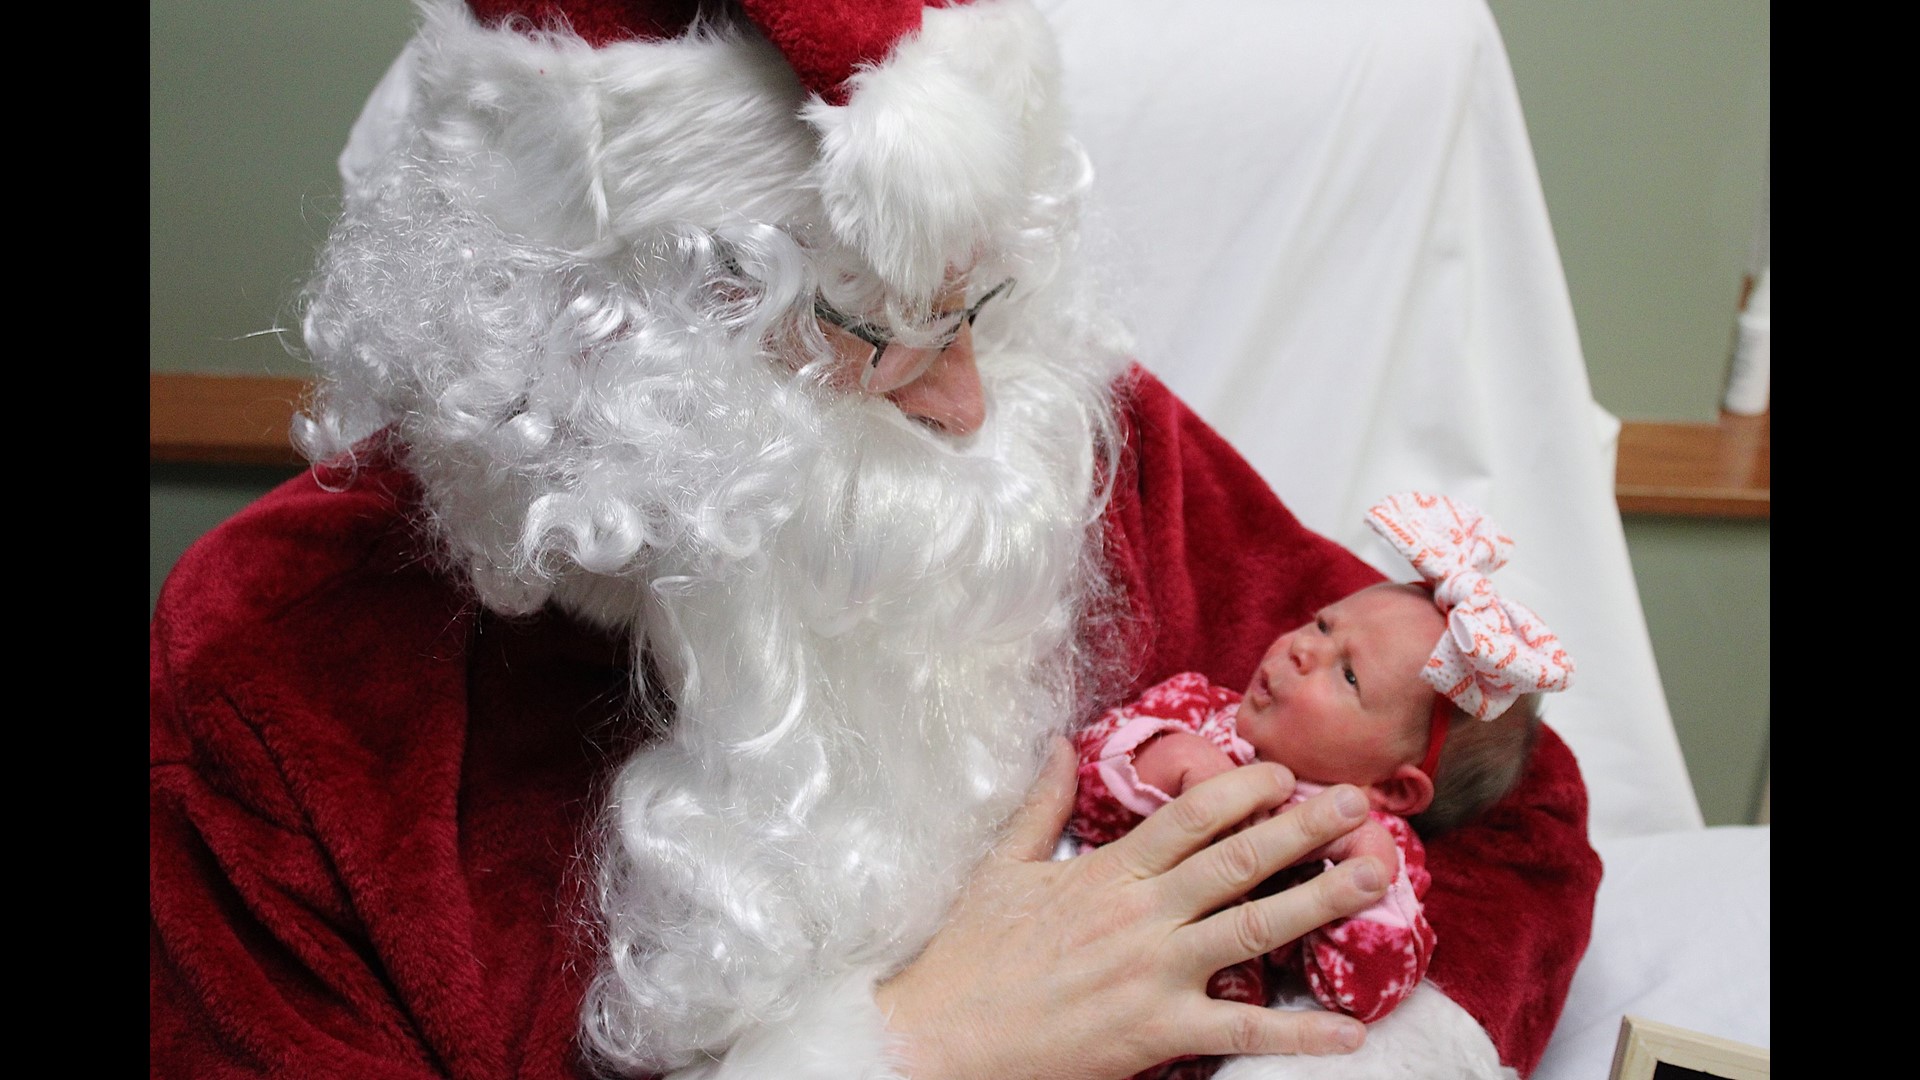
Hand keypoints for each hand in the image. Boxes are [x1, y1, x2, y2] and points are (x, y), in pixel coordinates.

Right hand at [876, 740, 1388, 1079]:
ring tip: (1373, 875)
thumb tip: (1059, 741)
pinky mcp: (1156, 1030)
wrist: (941, 1036)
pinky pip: (1240, 1030)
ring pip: (1251, 926)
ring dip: (1319, 900)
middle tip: (1357, 803)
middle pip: (1236, 859)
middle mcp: (1140, 913)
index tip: (1285, 771)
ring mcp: (1153, 971)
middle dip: (1302, 827)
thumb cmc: (969, 956)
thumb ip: (1040, 802)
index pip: (1189, 815)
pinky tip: (1348, 1033)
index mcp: (1107, 871)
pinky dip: (1298, 1033)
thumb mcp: (1000, 866)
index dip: (1242, 788)